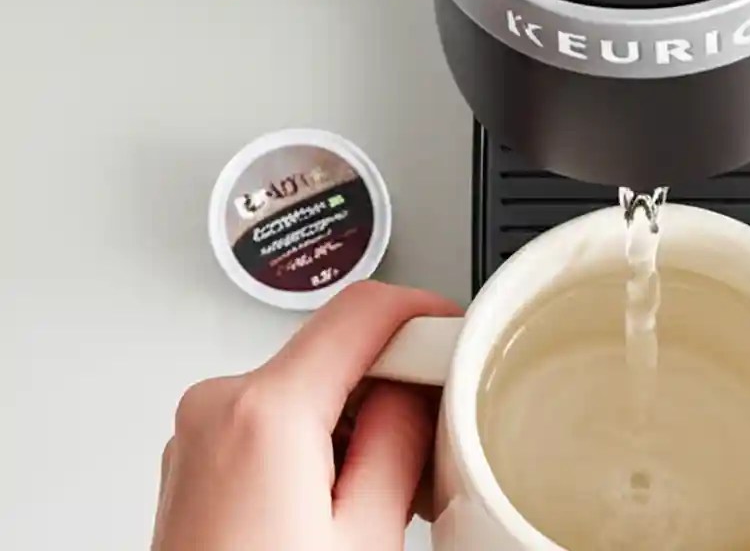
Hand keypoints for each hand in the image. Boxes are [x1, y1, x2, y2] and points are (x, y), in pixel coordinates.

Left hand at [152, 281, 462, 550]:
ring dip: (360, 419)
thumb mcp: (365, 536)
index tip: (459, 338)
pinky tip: (346, 497)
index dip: (425, 315)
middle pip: (334, 351)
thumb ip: (399, 442)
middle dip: (396, 385)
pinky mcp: (199, 457)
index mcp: (263, 413)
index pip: (362, 311)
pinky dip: (322, 439)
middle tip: (440, 439)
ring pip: (308, 386)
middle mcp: (218, 408)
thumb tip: (416, 390)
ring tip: (387, 493)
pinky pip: (276, 418)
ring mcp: (201, 432)